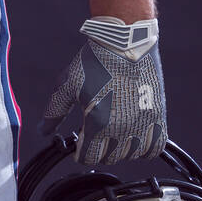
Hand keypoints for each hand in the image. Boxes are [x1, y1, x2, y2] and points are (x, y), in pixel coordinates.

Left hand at [39, 16, 167, 164]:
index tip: (80, 145)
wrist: (126, 42)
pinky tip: (135, 137)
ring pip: (132, 155)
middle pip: (110, 159)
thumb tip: (43, 131)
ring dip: (121, 150)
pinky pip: (155, 147)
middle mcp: (123, 128)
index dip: (80, 153)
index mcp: (98, 123)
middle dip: (99, 151)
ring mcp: (144, 123)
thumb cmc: (95, 61)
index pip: (88, 158)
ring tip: (114, 136)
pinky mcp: (158, 116)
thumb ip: (54, 112)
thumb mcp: (67, 86)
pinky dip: (144, 147)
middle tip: (96, 136)